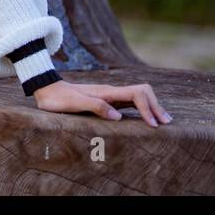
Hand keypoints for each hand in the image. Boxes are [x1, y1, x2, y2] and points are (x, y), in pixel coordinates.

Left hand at [33, 79, 172, 127]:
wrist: (47, 90)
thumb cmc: (58, 99)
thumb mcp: (74, 103)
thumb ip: (95, 106)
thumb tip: (118, 116)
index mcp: (107, 92)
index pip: (137, 94)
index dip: (148, 108)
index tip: (153, 125)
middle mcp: (112, 91)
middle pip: (143, 92)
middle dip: (156, 106)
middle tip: (166, 123)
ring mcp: (110, 95)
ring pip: (139, 96)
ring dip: (152, 107)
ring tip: (162, 122)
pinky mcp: (107, 100)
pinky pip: (131, 102)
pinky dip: (143, 109)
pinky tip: (146, 118)